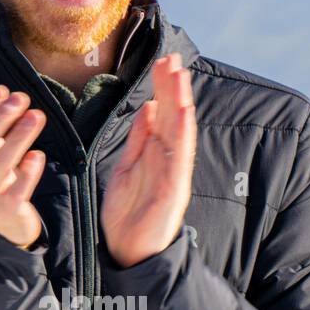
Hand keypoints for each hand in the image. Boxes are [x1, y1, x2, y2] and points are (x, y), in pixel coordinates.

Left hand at [100, 52, 196, 268]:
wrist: (128, 252)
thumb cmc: (128, 215)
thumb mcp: (126, 169)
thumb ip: (137, 140)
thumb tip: (148, 108)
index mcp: (154, 154)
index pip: (161, 114)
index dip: (162, 88)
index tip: (162, 62)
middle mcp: (167, 160)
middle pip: (171, 116)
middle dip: (172, 87)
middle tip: (172, 57)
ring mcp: (172, 173)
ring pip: (178, 131)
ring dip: (179, 102)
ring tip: (179, 75)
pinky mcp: (173, 189)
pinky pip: (180, 157)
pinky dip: (182, 134)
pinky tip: (182, 112)